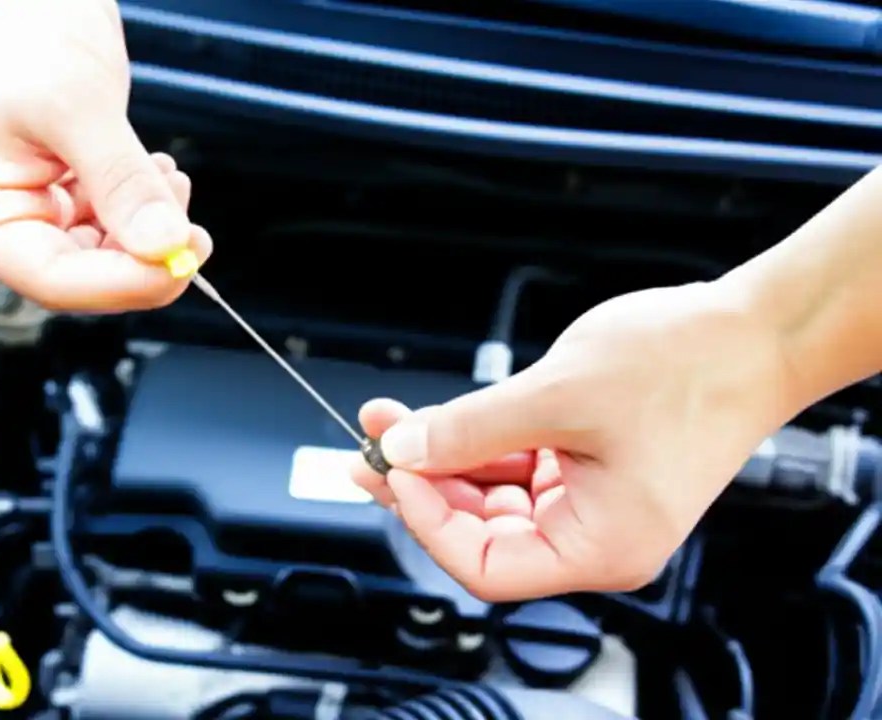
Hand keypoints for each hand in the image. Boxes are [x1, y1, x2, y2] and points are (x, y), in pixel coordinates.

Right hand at [0, 0, 211, 311]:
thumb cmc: (22, 26)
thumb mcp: (78, 106)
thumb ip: (121, 184)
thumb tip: (164, 249)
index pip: (51, 279)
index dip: (121, 284)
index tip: (180, 266)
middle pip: (79, 275)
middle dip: (141, 258)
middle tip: (193, 235)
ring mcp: (30, 199)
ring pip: (101, 252)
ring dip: (147, 232)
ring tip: (170, 181)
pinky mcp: (62, 183)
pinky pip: (109, 221)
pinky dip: (142, 208)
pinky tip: (159, 174)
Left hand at [350, 280, 799, 601]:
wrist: (754, 332)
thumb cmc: (688, 368)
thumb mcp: (556, 397)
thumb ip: (469, 429)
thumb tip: (402, 450)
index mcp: (601, 546)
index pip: (486, 566)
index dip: (428, 522)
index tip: (394, 472)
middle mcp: (596, 537)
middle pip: (482, 533)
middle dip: (423, 484)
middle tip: (374, 444)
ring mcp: (593, 503)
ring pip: (492, 498)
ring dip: (442, 459)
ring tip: (393, 419)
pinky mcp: (589, 470)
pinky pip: (517, 469)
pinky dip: (477, 444)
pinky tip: (441, 417)